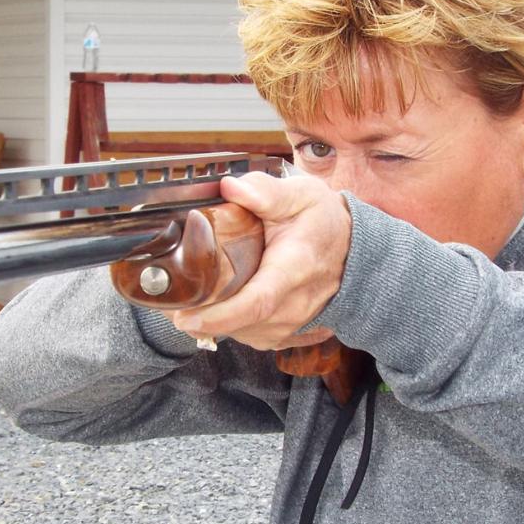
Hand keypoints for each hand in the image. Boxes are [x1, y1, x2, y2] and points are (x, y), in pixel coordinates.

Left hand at [169, 172, 350, 350]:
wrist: (355, 253)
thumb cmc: (325, 223)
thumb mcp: (302, 194)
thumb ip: (266, 191)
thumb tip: (231, 187)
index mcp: (295, 267)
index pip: (258, 302)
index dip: (220, 315)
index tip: (186, 316)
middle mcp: (295, 303)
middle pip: (241, 324)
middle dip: (201, 318)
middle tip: (167, 302)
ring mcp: (292, 323)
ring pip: (242, 334)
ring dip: (212, 322)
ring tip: (188, 301)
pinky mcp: (286, 332)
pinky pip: (250, 336)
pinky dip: (228, 326)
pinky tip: (214, 307)